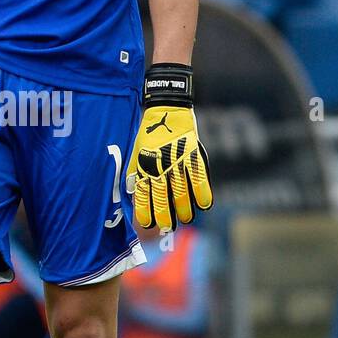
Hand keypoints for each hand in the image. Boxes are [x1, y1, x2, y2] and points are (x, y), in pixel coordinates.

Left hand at [126, 66, 212, 231]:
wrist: (167, 109)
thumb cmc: (150, 134)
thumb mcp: (137, 152)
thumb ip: (135, 173)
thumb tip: (133, 194)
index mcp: (144, 165)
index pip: (143, 193)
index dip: (145, 210)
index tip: (148, 225)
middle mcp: (160, 165)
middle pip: (163, 195)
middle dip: (165, 214)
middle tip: (167, 227)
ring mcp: (177, 160)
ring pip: (182, 190)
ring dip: (184, 208)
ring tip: (186, 218)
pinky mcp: (193, 154)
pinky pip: (199, 177)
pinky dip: (203, 192)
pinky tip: (204, 205)